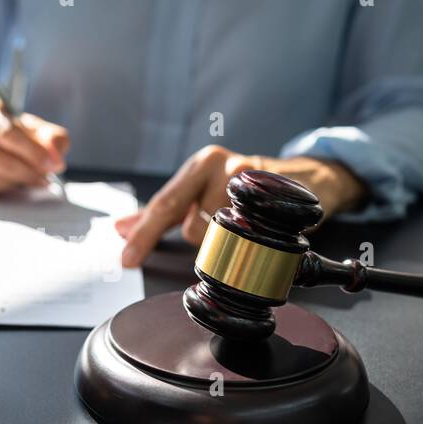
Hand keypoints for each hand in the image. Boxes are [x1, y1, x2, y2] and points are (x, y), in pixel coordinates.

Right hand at [0, 99, 69, 198]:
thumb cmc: (1, 128)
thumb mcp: (26, 124)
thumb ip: (48, 136)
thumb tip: (57, 158)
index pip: (7, 134)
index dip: (32, 152)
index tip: (52, 164)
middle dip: (27, 172)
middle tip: (45, 179)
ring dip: (14, 183)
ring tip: (31, 181)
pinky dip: (1, 189)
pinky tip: (11, 183)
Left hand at [115, 146, 366, 267]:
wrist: (302, 181)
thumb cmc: (243, 189)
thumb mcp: (199, 193)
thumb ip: (162, 213)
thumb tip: (121, 228)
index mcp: (201, 164)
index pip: (164, 204)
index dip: (143, 235)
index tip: (126, 258)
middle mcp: (221, 165)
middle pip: (187, 221)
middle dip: (179, 239)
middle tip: (171, 248)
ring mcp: (248, 179)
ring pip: (215, 234)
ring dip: (222, 243)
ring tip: (238, 230)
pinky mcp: (271, 196)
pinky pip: (245, 236)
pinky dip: (245, 244)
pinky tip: (252, 236)